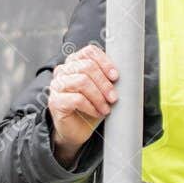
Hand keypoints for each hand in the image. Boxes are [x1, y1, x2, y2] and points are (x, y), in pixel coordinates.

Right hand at [47, 44, 119, 165]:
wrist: (77, 131)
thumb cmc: (91, 108)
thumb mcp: (103, 90)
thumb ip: (109, 78)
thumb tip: (128, 73)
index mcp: (75, 63)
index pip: (89, 52)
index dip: (105, 62)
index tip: (116, 76)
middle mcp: (63, 71)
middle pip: (87, 67)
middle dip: (105, 83)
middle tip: (114, 98)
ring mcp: (57, 86)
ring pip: (82, 81)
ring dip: (99, 96)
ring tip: (105, 108)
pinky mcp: (55, 101)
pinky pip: (76, 99)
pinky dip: (90, 106)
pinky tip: (96, 112)